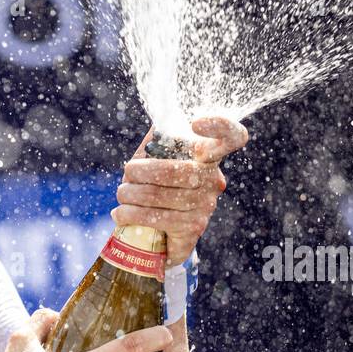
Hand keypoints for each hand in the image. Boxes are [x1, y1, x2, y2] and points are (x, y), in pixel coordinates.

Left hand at [111, 114, 248, 266]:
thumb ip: (160, 138)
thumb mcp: (157, 160)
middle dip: (140, 170)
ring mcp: (204, 206)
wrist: (158, 236)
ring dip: (129, 194)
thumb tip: (159, 115)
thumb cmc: (157, 190)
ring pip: (157, 195)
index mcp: (208, 157)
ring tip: (122, 194)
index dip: (221, 126)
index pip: (232, 137)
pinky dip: (128, 214)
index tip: (196, 123)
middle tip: (127, 173)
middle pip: (174, 170)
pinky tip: (119, 214)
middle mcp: (212, 180)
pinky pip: (154, 218)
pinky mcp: (192, 228)